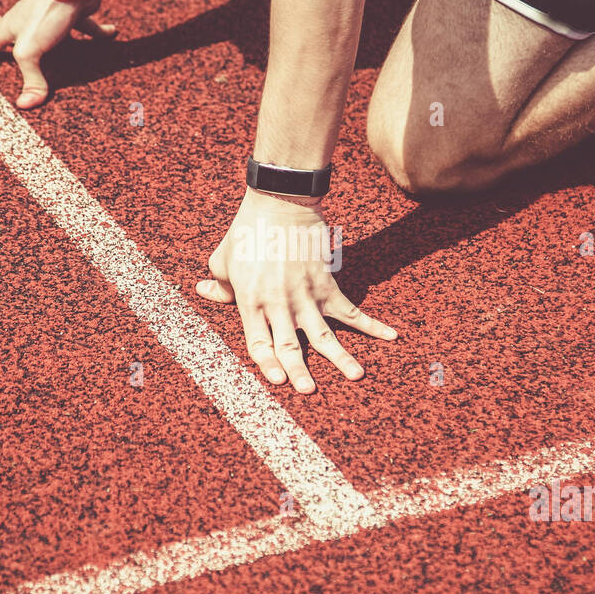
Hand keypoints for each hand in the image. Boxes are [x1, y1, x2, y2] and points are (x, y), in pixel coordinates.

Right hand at [0, 0, 115, 108]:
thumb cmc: (45, 14)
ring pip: (48, 30)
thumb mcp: (30, 52)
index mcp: (10, 30)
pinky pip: (86, 26)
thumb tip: (26, 105)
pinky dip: (97, 31)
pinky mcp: (73, 12)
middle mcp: (27, 21)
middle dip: (0, 32)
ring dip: (50, 37)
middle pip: (10, 30)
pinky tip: (112, 34)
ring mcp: (50, 16)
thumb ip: (31, 80)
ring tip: (55, 41)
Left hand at [197, 189, 396, 392]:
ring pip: (324, 334)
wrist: (279, 203)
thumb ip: (218, 283)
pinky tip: (391, 337)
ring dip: (341, 357)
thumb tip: (203, 292)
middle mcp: (279, 303)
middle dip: (300, 371)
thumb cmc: (248, 232)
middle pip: (290, 345)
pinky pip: (351, 310)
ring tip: (356, 375)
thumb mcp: (223, 258)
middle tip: (309, 391)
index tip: (278, 381)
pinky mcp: (326, 283)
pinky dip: (372, 325)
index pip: (259, 343)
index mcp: (251, 301)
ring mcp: (305, 295)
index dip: (268, 364)